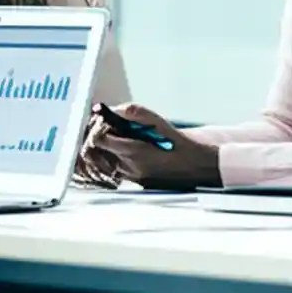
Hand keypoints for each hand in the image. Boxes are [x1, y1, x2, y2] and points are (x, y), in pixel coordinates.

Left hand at [82, 104, 219, 189]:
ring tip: (113, 138)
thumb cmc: (176, 141)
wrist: (195, 165)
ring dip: (103, 149)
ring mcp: (131, 178)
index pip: (98, 139)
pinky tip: (122, 150)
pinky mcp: (135, 183)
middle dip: (96, 139)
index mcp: (133, 152)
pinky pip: (113, 171)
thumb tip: (108, 109)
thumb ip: (131, 113)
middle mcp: (128, 168)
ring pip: (102, 163)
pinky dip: (112, 158)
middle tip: (104, 128)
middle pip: (96, 153)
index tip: (104, 120)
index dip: (98, 127)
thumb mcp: (155, 120)